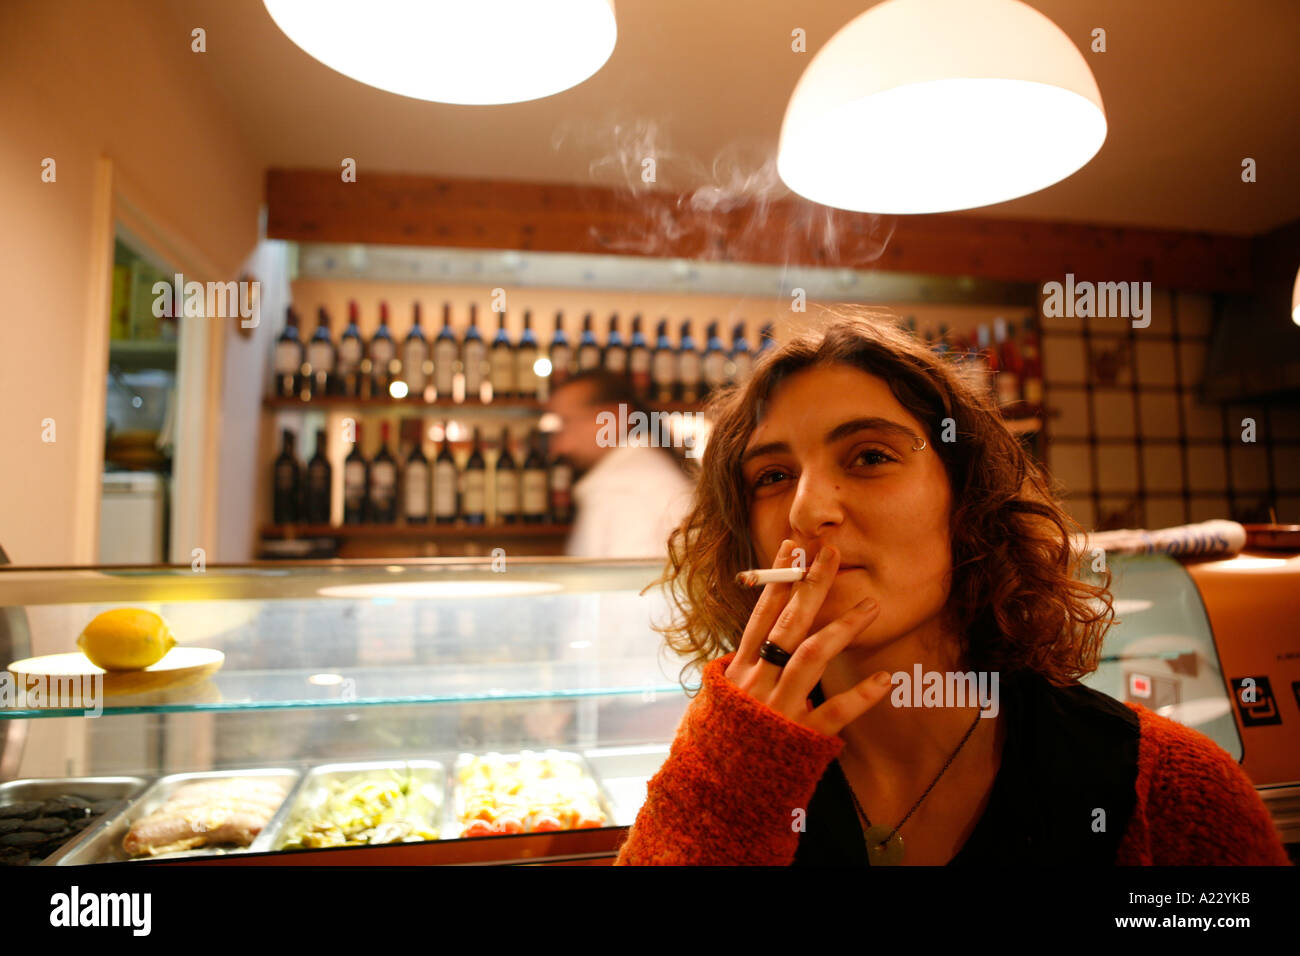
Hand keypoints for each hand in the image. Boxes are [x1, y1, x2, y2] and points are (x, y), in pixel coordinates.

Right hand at [724, 539, 889, 735]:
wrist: (714, 799)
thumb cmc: (718, 749)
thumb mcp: (717, 705)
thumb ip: (736, 676)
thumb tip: (748, 649)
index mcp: (739, 672)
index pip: (760, 615)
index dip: (776, 581)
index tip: (792, 549)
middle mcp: (757, 684)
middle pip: (787, 623)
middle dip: (810, 585)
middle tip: (832, 554)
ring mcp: (779, 709)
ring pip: (812, 655)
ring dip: (843, 627)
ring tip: (871, 606)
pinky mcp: (800, 738)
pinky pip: (835, 712)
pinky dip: (861, 695)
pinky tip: (886, 679)